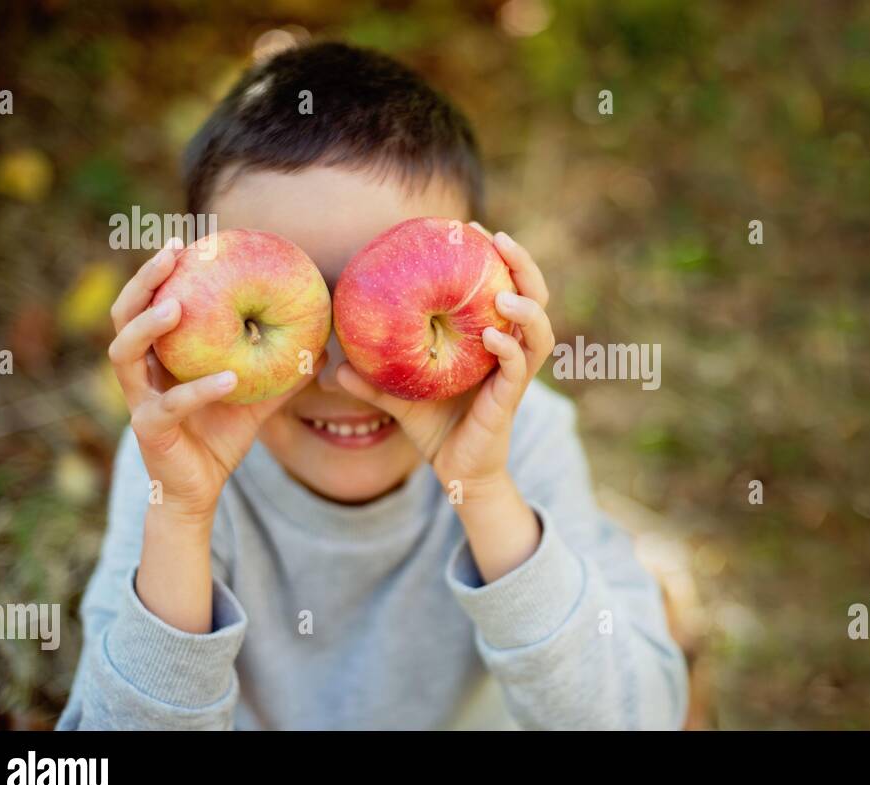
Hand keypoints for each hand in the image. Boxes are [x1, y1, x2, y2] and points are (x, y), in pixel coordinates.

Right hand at [109, 238, 320, 518]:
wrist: (199, 490)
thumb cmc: (221, 436)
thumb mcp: (257, 397)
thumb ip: (282, 371)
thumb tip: (323, 344)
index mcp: (159, 357)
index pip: (149, 304)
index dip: (160, 274)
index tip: (184, 242)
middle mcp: (141, 373)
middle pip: (123, 316)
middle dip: (143, 282)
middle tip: (171, 254)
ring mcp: (138, 401)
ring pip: (125, 354)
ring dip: (150, 326)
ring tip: (179, 306)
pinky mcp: (149, 430)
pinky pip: (169, 405)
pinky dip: (199, 390)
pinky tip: (230, 377)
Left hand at [337, 225, 554, 492]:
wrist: (457, 472)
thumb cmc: (434, 427)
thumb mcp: (399, 396)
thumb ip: (372, 378)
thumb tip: (330, 363)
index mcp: (491, 339)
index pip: (505, 286)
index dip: (496, 255)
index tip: (470, 226)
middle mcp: (510, 351)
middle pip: (536, 297)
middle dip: (524, 265)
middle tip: (499, 239)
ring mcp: (514, 375)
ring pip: (540, 332)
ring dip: (528, 307)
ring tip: (506, 293)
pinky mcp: (509, 400)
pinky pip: (518, 368)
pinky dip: (510, 348)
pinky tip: (492, 335)